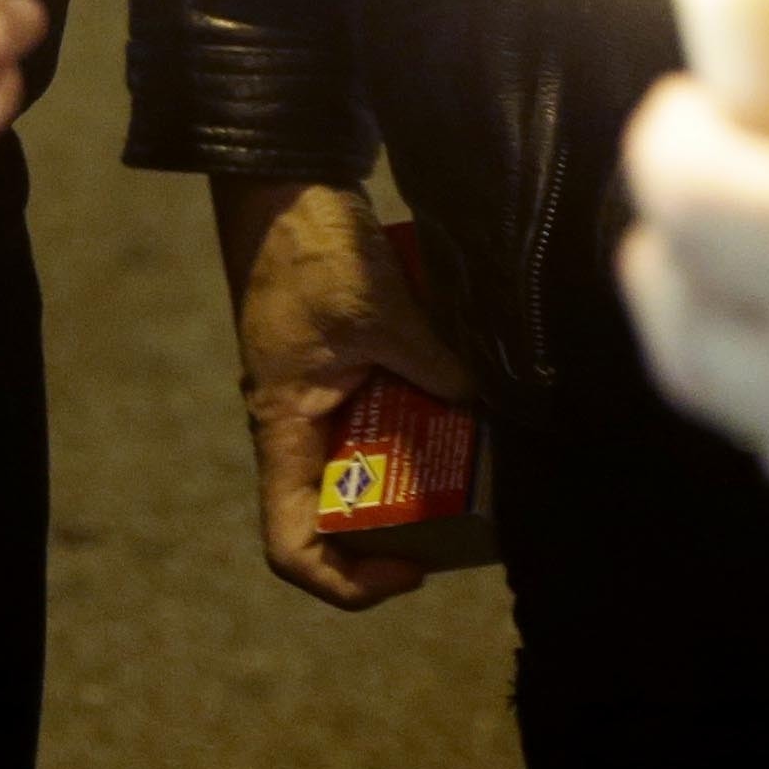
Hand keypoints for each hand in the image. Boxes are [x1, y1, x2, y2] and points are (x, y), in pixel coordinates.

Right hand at [210, 176, 479, 609]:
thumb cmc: (310, 251)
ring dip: (409, 475)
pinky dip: (411, 424)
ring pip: (356, 474)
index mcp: (284, 430)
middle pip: (331, 520)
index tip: (414, 565)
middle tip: (460, 515)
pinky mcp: (331, 373)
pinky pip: (370, 424)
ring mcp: (311, 402)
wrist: (282, 187)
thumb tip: (486, 401)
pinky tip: (455, 401)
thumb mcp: (381, 310)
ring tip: (469, 462)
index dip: (348, 581)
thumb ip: (434, 360)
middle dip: (396, 529)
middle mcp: (291, 429)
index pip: (290, 545)